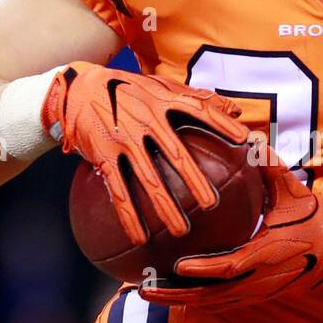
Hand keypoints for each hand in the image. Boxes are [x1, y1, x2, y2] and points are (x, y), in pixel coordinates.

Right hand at [42, 62, 248, 244]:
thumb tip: (235, 108)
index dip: (222, 124)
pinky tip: (140, 236)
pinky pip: (118, 189)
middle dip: (194, 179)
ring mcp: (123, 138)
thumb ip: (196, 97)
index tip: (245, 140)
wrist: (77, 87)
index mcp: (162, 101)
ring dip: (164, 206)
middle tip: (212, 204)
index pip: (198, 111)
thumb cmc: (126, 88)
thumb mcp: (159, 85)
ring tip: (181, 231)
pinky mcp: (103, 154)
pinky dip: (129, 215)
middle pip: (174, 153)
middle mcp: (145, 119)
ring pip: (147, 177)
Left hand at [140, 153, 322, 308]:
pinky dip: (194, 303)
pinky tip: (170, 295)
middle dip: (176, 295)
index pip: (231, 267)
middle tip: (142, 288)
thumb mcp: (293, 190)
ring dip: (179, 302)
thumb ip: (269, 165)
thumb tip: (248, 137)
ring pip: (212, 305)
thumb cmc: (310, 216)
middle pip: (212, 296)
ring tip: (145, 294)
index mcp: (267, 253)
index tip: (177, 266)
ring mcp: (257, 293)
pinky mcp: (256, 298)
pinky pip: (220, 305)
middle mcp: (260, 280)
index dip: (204, 269)